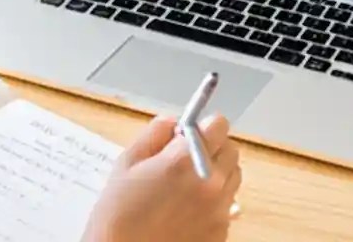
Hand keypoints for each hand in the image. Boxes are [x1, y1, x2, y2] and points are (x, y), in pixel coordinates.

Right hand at [82, 113, 241, 241]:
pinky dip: (212, 202)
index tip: (191, 132)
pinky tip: (186, 209)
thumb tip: (172, 122)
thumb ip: (154, 134)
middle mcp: (210, 183)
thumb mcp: (127, 163)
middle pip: (230, 150)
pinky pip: (226, 205)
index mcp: (185, 160)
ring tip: (185, 186)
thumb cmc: (119, 214)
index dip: (203, 126)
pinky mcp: (221, 231)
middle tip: (186, 158)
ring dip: (216, 174)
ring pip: (232, 178)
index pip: (218, 125)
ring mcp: (219, 210)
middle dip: (212, 148)